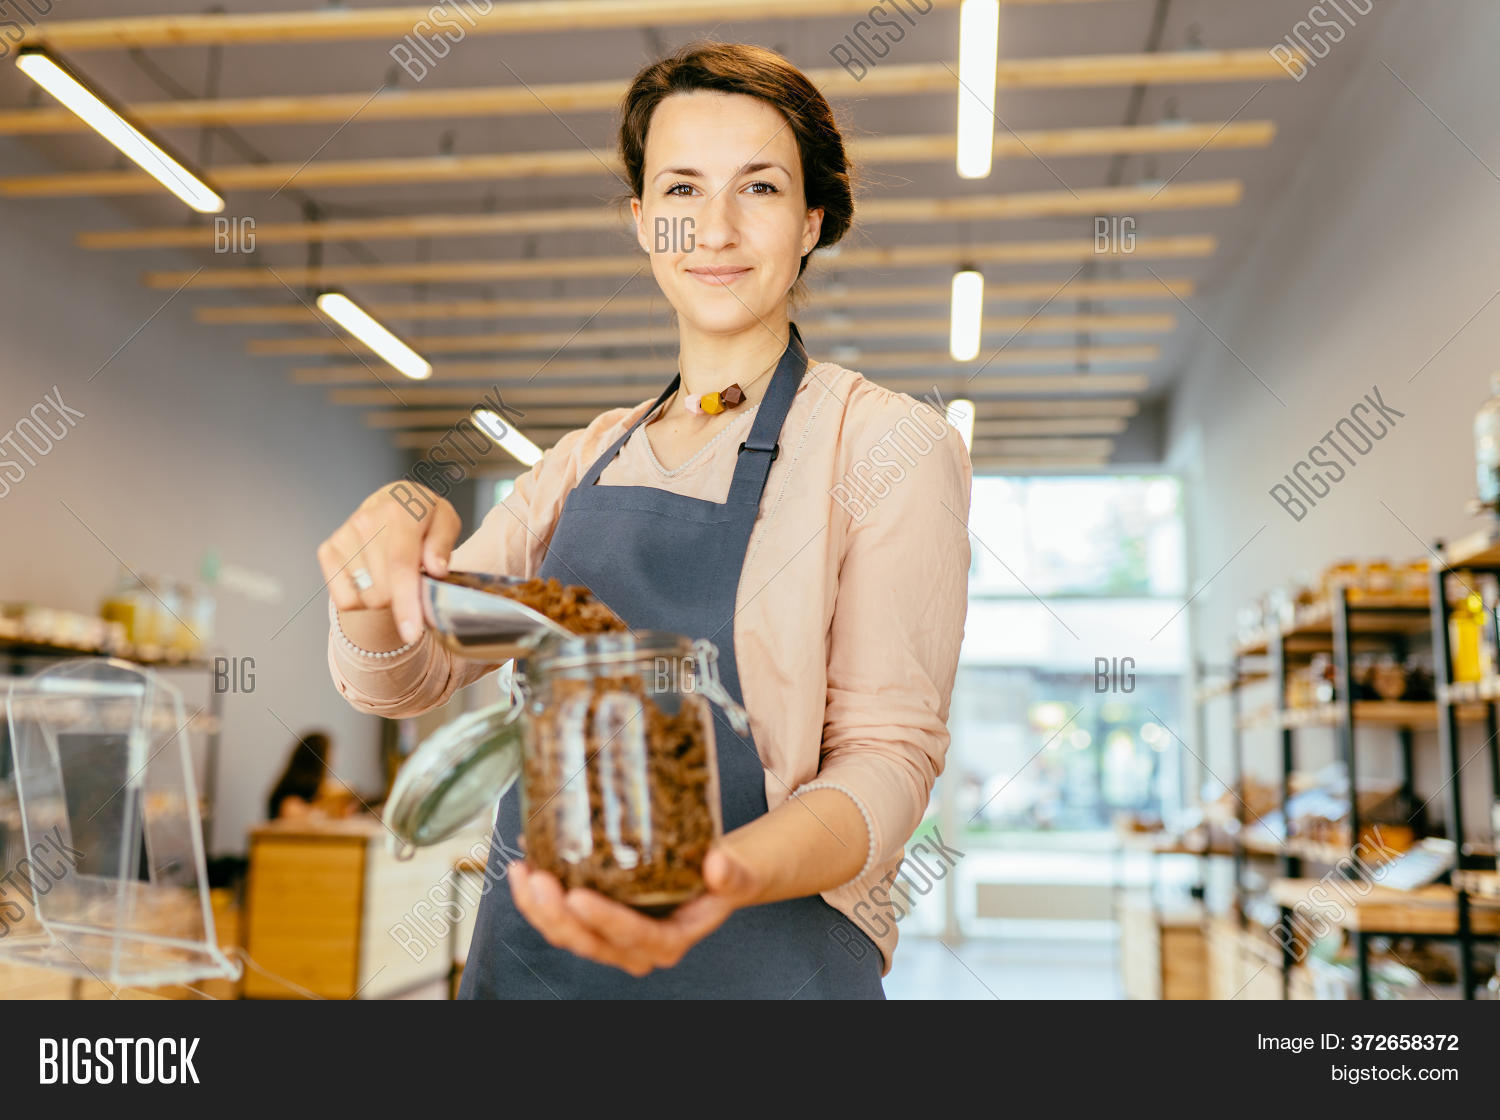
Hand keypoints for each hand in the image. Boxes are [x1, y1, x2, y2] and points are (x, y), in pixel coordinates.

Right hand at [317, 481, 460, 645]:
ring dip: (385, 598)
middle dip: (404, 597)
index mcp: (399, 513)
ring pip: (366, 598)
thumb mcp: (446, 522)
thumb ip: (443, 545)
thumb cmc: (423, 518)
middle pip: (383, 591)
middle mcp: (365, 522)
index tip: (411, 632)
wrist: (393, 502)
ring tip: (393, 574)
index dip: (406, 602)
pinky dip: (363, 600)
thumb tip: (436, 569)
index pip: (400, 566)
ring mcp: (343, 536)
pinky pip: (344, 599)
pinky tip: (374, 578)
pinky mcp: (327, 550)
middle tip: (414, 578)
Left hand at [507, 842, 762, 976]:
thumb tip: (717, 865)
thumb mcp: (735, 873)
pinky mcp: (594, 923)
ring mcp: (611, 939)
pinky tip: (524, 868)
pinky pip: (559, 919)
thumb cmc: (722, 878)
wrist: (713, 879)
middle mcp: (636, 948)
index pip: (633, 936)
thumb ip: (730, 873)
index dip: (603, 920)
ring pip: (566, 934)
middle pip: (588, 942)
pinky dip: (537, 898)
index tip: (578, 895)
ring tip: (522, 872)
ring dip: (538, 908)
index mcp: (669, 941)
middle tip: (539, 879)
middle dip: (557, 914)